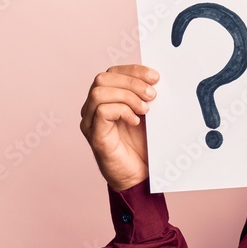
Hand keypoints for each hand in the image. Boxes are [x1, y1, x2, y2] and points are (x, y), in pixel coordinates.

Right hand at [79, 64, 158, 191]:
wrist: (139, 177)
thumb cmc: (142, 147)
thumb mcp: (147, 116)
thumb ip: (145, 97)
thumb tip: (156, 79)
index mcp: (106, 100)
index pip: (112, 72)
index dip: (133, 71)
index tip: (155, 77)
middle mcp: (92, 108)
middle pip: (102, 78)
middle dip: (131, 82)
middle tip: (152, 95)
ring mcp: (90, 122)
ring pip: (99, 92)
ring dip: (127, 96)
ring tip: (145, 110)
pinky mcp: (95, 135)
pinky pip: (101, 111)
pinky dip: (122, 111)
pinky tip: (135, 121)